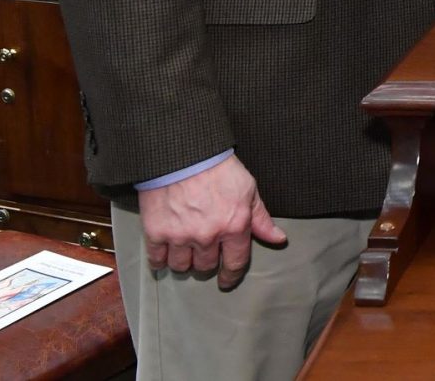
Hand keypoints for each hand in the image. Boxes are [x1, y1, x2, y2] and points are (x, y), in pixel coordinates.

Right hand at [136, 154, 285, 288]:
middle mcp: (208, 236)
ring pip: (182, 266)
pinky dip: (160, 260)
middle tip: (205, 253)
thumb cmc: (219, 168)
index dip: (231, 276)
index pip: (235, 264)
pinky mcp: (156, 233)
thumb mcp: (248, 189)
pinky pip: (157, 260)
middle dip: (207, 263)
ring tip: (185, 251)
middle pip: (206, 267)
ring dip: (184, 262)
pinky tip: (164, 254)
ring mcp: (180, 236)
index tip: (226, 280)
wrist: (183, 154)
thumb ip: (261, 218)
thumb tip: (278, 239)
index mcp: (234, 226)